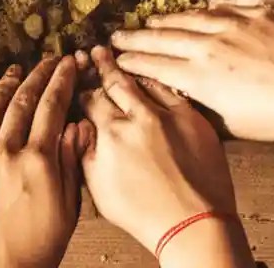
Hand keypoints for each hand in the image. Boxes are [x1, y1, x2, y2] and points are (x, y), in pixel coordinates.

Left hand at [0, 57, 82, 267]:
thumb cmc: (38, 251)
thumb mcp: (68, 209)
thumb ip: (71, 162)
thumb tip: (76, 126)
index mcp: (37, 163)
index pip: (51, 107)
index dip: (61, 81)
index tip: (67, 64)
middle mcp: (3, 156)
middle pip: (21, 102)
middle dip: (36, 77)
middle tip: (46, 62)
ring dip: (2, 89)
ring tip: (13, 74)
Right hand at [77, 47, 243, 259]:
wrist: (194, 223)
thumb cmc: (144, 214)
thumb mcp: (99, 189)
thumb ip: (86, 153)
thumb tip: (78, 128)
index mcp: (112, 132)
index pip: (92, 100)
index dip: (83, 88)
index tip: (79, 81)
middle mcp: (140, 116)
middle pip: (117, 82)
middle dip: (104, 64)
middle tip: (96, 51)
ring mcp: (170, 114)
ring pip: (146, 80)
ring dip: (133, 65)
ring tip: (124, 53)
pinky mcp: (194, 117)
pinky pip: (174, 89)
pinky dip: (162, 79)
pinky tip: (157, 74)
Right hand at [112, 6, 273, 142]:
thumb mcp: (233, 125)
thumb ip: (203, 110)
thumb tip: (184, 102)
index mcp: (199, 77)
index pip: (155, 65)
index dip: (131, 62)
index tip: (115, 59)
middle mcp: (208, 47)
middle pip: (163, 38)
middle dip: (135, 38)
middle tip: (115, 36)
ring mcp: (232, 26)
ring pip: (189, 19)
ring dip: (164, 21)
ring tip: (149, 21)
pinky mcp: (256, 14)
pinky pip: (220, 9)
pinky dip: (201, 11)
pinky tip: (194, 11)